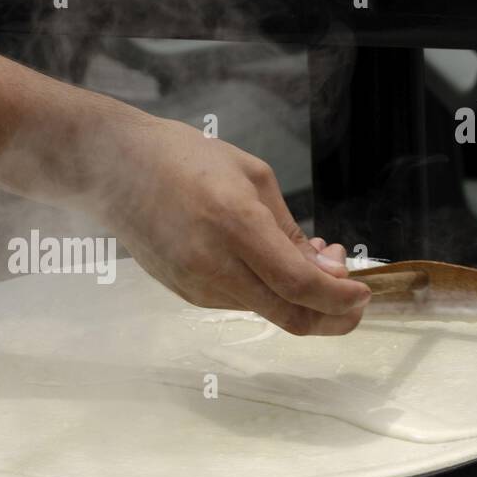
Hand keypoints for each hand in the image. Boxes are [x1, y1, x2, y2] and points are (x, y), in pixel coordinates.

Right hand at [94, 116, 369, 335]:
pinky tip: (270, 263)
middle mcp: (215, 265)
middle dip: (333, 318)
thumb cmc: (186, 157)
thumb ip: (290, 228)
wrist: (113, 169)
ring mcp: (196, 285)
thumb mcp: (252, 176)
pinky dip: (267, 291)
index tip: (363, 290)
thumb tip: (327, 267)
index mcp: (235, 225)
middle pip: (289, 315)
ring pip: (266, 311)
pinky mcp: (184, 293)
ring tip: (311, 260)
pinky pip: (239, 302)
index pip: (300, 285)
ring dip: (300, 298)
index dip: (340, 297)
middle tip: (355, 303)